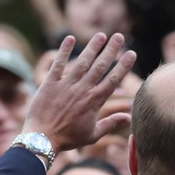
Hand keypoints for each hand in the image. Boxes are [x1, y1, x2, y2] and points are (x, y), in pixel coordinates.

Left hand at [24, 34, 137, 153]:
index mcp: (94, 102)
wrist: (42, 139)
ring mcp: (66, 85)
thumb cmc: (68, 139)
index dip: (123, 66)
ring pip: (82, 62)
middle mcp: (82, 90)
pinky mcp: (50, 83)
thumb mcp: (93, 135)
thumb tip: (129, 118)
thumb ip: (111, 124)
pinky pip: (58, 63)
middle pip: (100, 66)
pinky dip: (64, 50)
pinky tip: (70, 38)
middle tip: (119, 37)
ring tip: (101, 35)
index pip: (113, 80)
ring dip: (92, 47)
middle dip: (111, 50)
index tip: (131, 54)